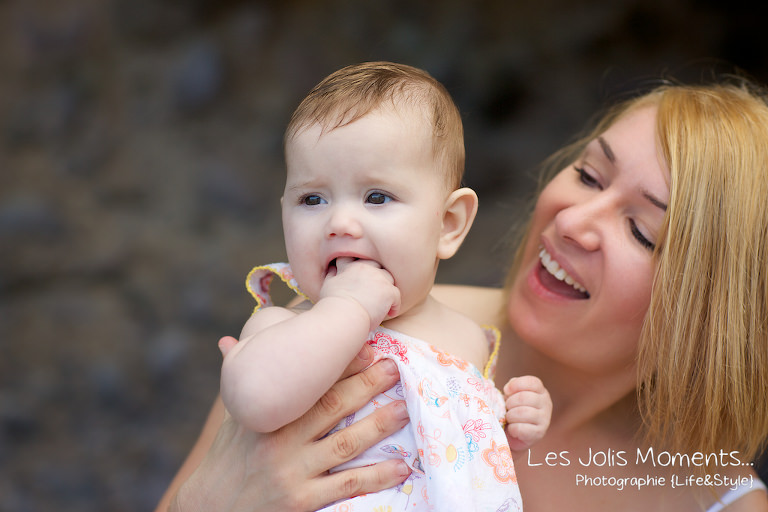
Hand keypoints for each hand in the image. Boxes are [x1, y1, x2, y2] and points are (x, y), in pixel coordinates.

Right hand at [172, 339, 410, 511]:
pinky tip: (401, 466)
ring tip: (405, 409)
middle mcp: (281, 440)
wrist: (210, 509)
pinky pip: (347, 484)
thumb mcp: (233, 419)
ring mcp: (293, 471)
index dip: (341, 365)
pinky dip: (377, 476)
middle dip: (367, 384)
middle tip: (394, 368)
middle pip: (333, 407)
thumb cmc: (227, 458)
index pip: (310, 384)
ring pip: (346, 443)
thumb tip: (229, 342)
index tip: (368, 348)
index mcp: (268, 415)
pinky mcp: (302, 500)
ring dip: (379, 425)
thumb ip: (242, 382)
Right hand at [320, 257, 400, 328]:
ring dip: (387, 288)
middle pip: (376, 266)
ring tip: (383, 301)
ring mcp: (379, 279)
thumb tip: (332, 268)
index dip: (359, 266)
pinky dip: (394, 305)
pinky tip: (389, 313)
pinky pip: (397, 296)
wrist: (343, 315)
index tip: (360, 278)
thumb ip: (332, 274)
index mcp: (351, 266)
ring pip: (389, 278)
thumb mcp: (328, 284)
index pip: (357, 259)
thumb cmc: (332, 304)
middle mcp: (367, 268)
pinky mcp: (388, 292)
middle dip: (376, 275)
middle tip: (375, 290)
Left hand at [503, 375, 551, 451]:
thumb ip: (511, 389)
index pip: (532, 382)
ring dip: (510, 415)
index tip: (506, 390)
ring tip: (508, 418)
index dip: (516, 385)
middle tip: (506, 407)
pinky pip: (521, 428)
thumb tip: (508, 389)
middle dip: (509, 402)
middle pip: (524, 397)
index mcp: (540, 391)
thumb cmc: (513, 410)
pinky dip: (512, 428)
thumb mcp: (512, 396)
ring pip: (523, 412)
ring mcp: (545, 418)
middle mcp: (546, 403)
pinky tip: (512, 428)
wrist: (516, 436)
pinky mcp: (539, 433)